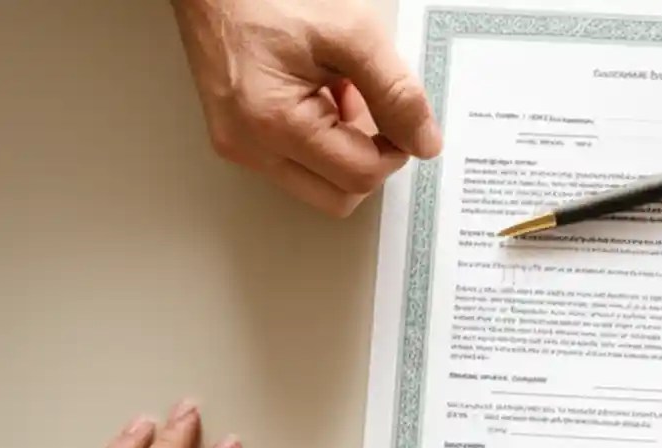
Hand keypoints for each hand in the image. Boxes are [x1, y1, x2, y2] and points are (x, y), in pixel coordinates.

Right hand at [171, 0, 441, 217]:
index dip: (395, 150)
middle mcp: (249, 147)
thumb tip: (424, 142)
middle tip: (377, 111)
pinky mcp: (237, 137)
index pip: (360, 175)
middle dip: (369, 161)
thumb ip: (395, 93)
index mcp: (274, 124)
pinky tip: (323, 94)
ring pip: (318, 184)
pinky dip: (322, 140)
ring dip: (345, 149)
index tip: (403, 117)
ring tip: (343, 92)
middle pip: (337, 197)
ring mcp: (239, 145)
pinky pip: (295, 162)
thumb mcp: (352, 36)